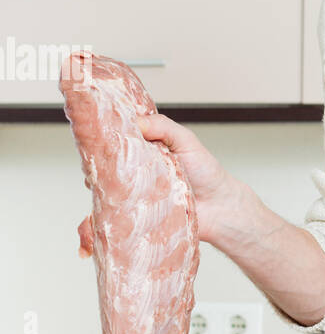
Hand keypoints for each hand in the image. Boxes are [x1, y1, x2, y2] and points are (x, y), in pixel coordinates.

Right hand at [77, 113, 241, 255]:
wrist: (220, 209)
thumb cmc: (206, 173)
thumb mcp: (186, 141)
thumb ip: (163, 127)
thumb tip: (136, 121)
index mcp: (146, 149)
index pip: (120, 138)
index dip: (107, 134)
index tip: (96, 128)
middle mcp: (137, 169)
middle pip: (108, 161)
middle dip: (99, 157)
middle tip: (95, 154)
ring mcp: (135, 191)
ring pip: (108, 184)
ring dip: (103, 180)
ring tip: (102, 175)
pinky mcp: (136, 212)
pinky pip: (118, 207)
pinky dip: (112, 202)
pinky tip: (111, 197)